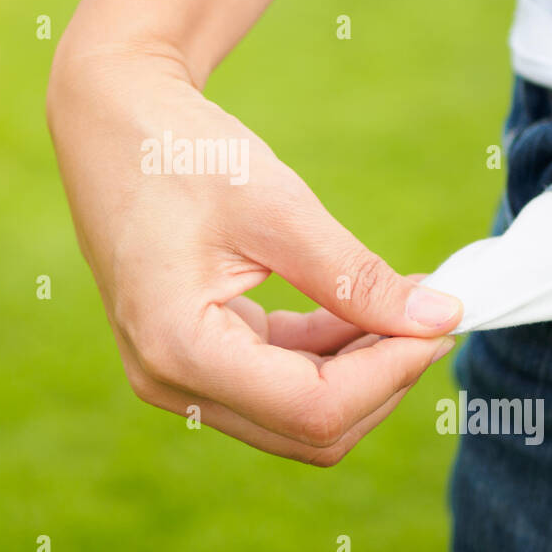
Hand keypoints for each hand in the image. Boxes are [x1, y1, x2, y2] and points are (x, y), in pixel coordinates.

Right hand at [47, 42, 462, 464]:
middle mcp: (169, 381)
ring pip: (297, 415)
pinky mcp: (189, 359)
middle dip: (380, 380)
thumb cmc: (181, 152)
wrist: (112, 122)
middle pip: (308, 430)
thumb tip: (439, 319)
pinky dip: (327, 356)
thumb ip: (355, 276)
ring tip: (401, 302)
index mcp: (178, 348)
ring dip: (359, 370)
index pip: (313, 407)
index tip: (440, 320)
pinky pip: (275, 385)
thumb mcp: (277, 208)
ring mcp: (175, 377)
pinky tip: (360, 307)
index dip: (391, 373)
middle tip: (429, 313)